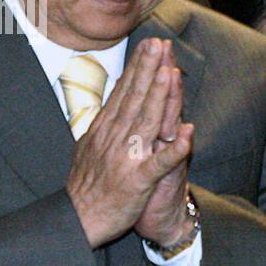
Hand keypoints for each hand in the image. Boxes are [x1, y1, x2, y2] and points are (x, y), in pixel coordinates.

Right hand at [65, 38, 191, 247]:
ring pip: (145, 121)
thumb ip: (101, 128)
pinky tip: (188, 133)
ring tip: (169, 71)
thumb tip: (108, 109)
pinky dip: (174, 149)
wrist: (78, 221)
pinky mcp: (137, 181)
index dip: (138, 68)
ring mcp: (126, 158)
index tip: (148, 46)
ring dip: (158, 95)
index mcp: (104, 131)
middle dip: (147, 69)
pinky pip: (159, 163)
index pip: (123, 93)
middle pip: (134, 98)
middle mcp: (114, 139)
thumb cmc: (86, 188)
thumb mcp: (87, 150)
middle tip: (158, 44)